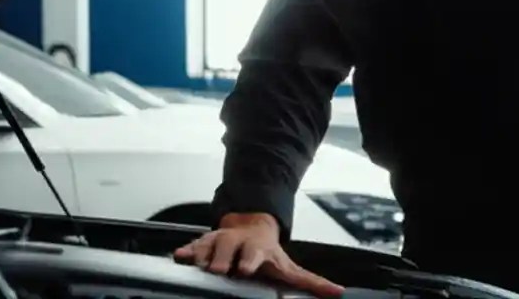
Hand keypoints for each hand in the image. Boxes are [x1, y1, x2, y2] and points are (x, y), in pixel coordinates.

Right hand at [172, 213, 344, 298]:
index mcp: (259, 250)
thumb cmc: (269, 255)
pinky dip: (186, 251)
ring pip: (209, 245)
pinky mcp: (203, 243)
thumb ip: (312, 282)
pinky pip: (193, 246)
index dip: (250, 260)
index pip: (254, 254)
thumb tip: (340, 292)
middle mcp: (239, 242)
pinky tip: (178, 257)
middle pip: (229, 247)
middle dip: (223, 258)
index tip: (246, 270)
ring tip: (197, 265)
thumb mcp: (290, 267)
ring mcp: (220, 241)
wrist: (252, 227)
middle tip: (219, 269)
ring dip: (203, 255)